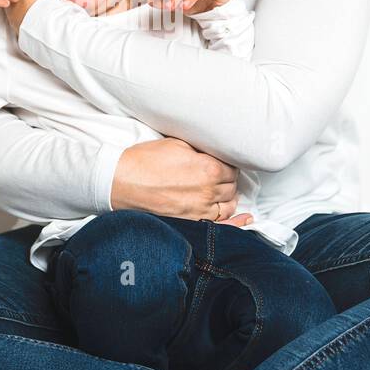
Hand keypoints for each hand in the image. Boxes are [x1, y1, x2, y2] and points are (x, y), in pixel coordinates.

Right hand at [110, 138, 251, 225]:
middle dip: (227, 179)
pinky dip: (236, 223)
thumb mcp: (177, 144)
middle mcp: (209, 191)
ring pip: (229, 204)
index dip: (227, 164)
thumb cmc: (145, 160)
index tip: (221, 162)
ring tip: (220, 190)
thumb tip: (214, 153)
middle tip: (217, 174)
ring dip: (228, 197)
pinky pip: (222, 226)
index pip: (233, 167)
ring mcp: (201, 210)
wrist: (121, 181)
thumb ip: (201, 150)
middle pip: (232, 186)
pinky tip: (247, 219)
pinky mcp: (191, 222)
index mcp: (208, 168)